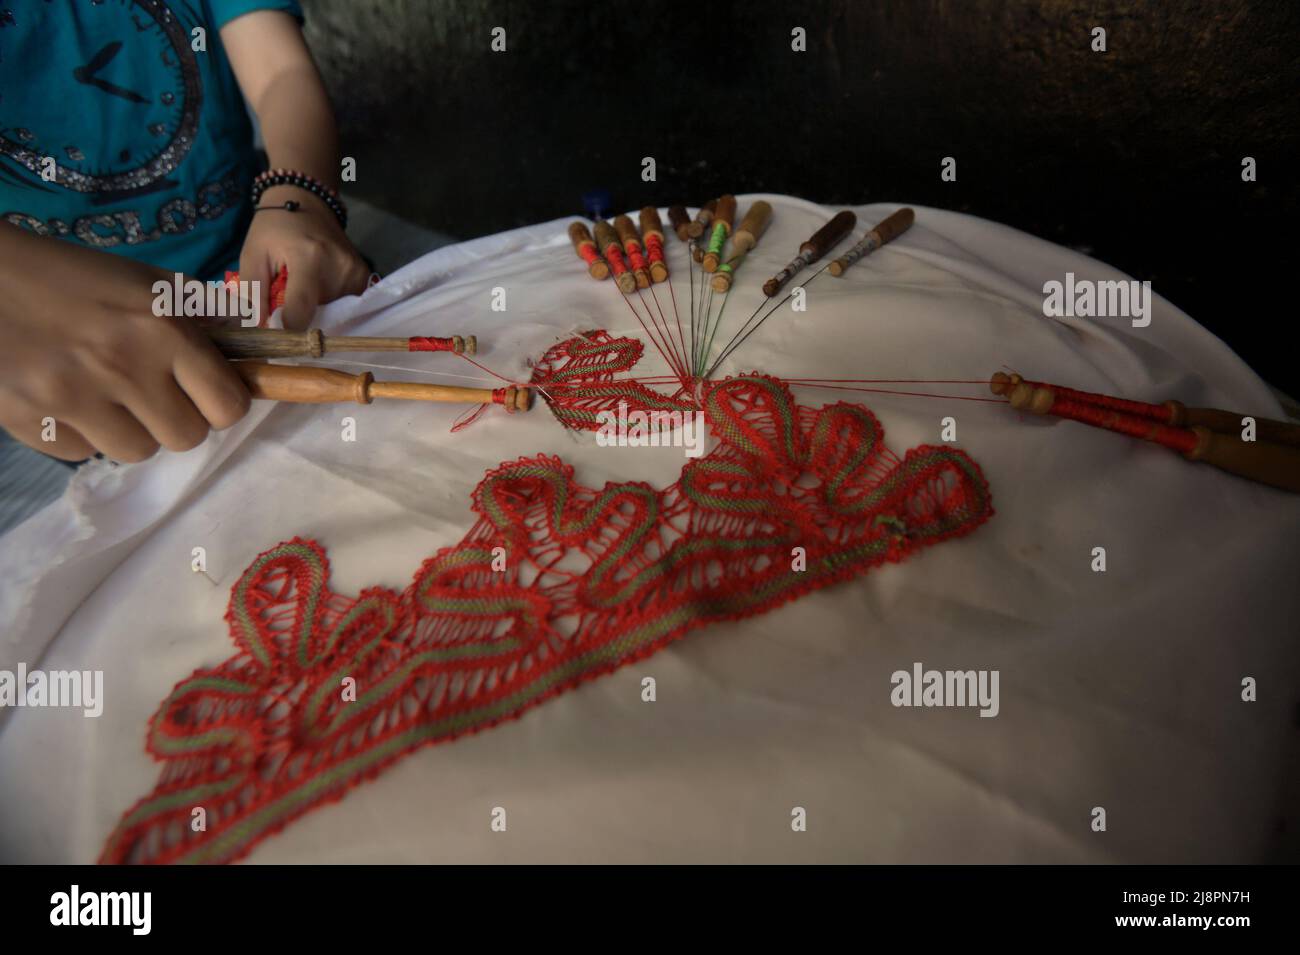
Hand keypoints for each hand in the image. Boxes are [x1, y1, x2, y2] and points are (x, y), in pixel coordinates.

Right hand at [0, 224, 249, 461]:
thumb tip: (247, 348)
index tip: (207, 393)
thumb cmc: (69, 274)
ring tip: (107, 394)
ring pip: (139, 451)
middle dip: (177, 418)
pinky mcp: (31, 419)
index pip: (228, 404)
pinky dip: (81, 433)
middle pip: (188, 437)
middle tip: (153, 393)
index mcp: (161, 326)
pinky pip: (83, 452)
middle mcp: (124, 366)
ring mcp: (75, 397)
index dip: (223, 403)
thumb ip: (198, 316)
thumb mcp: (142, 280)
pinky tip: (65, 397)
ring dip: (131, 430)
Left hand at [239, 186, 368, 329]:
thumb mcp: (253, 255)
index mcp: (309, 260)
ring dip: (316, 312)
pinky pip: (347, 307)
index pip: (301, 314)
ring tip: (303, 291)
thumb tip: (262, 331)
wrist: (308, 203)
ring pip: (333, 315)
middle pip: (318, 317)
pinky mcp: (366, 277)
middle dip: (299, 318)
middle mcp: (339, 270)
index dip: (285, 329)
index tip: (273, 330)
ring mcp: (357, 275)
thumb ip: (254, 294)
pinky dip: (330, 305)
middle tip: (285, 302)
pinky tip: (319, 289)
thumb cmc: (274, 228)